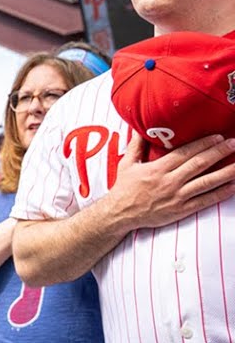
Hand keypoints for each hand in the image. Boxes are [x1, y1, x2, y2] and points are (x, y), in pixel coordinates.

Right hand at [105, 134, 234, 230]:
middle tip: (234, 143)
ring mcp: (176, 197)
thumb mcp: (127, 164)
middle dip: (219, 152)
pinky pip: (205, 201)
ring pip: (206, 182)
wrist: (119, 214)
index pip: (185, 153)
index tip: (218, 136)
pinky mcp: (181, 210)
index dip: (203, 144)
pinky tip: (233, 186)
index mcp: (157, 169)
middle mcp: (169, 181)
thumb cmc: (123, 188)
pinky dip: (220, 193)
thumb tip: (139, 129)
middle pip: (199, 164)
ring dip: (226, 172)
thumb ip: (136, 146)